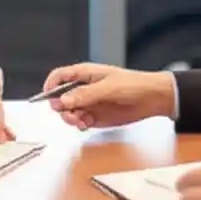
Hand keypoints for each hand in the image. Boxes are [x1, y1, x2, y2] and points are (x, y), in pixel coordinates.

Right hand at [40, 63, 175, 129]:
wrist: (153, 99)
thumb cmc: (134, 85)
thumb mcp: (107, 88)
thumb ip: (83, 95)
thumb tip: (62, 101)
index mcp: (85, 74)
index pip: (59, 77)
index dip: (50, 87)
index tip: (48, 99)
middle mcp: (84, 88)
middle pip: (60, 98)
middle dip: (61, 107)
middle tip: (69, 114)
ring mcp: (89, 102)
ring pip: (68, 112)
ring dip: (70, 118)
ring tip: (80, 122)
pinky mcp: (95, 116)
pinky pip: (79, 121)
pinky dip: (79, 125)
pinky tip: (86, 125)